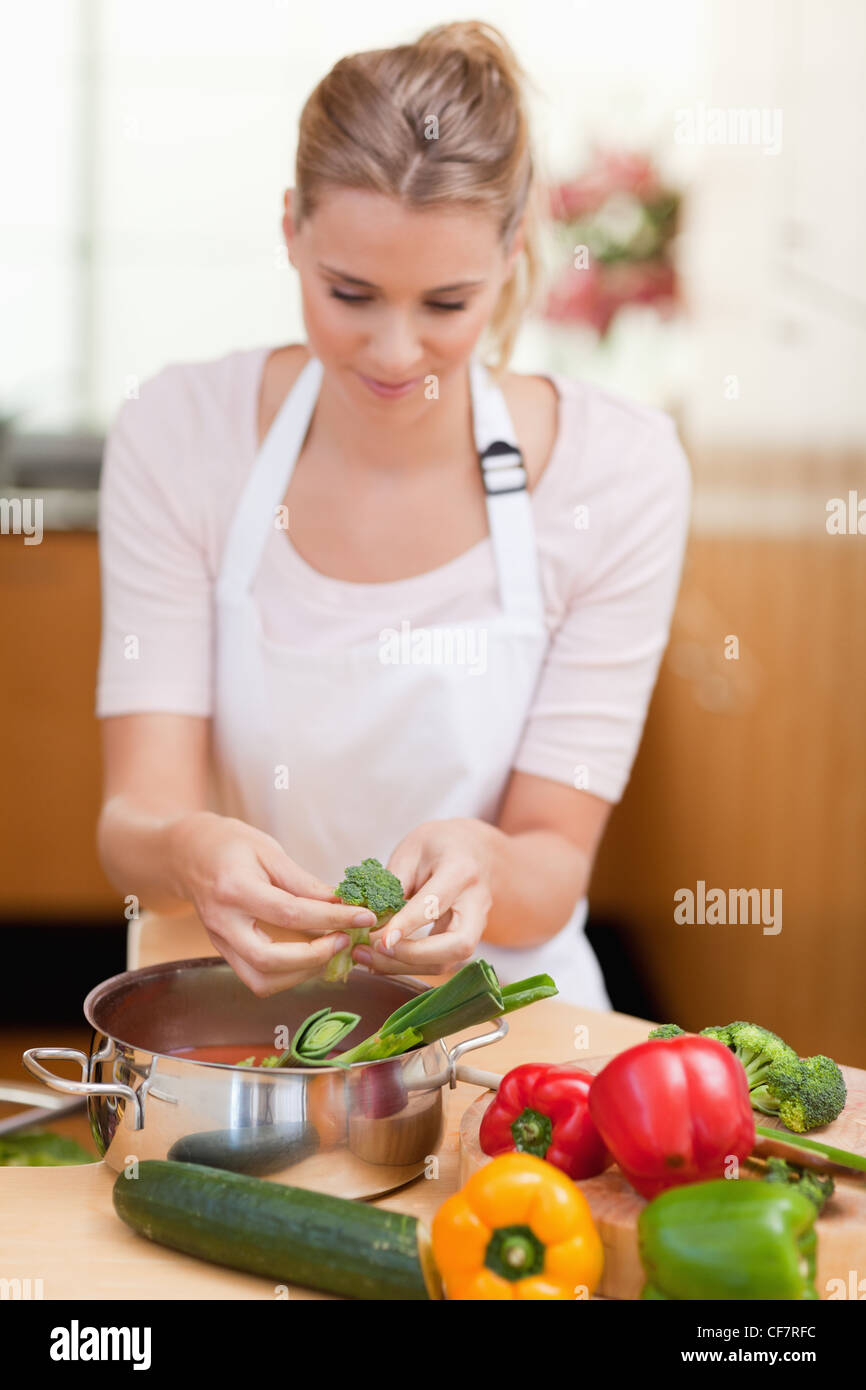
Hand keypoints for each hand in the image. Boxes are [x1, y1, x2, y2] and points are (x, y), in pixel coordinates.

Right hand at [167, 812, 377, 995]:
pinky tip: (310, 956)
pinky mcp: (224, 952)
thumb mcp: (268, 850)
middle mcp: (223, 923)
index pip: (290, 914)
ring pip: (261, 979)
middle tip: (345, 940)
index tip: (363, 916)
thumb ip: (302, 881)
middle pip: (270, 960)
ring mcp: (220, 942)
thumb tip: (340, 903)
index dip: (332, 919)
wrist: (186, 854)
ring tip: (331, 950)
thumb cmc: (229, 844)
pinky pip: (256, 977)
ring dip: (302, 973)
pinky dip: (288, 975)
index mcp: (234, 890)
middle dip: (315, 957)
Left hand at [351, 818, 495, 975]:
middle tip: (376, 949)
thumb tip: (367, 919)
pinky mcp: (465, 939)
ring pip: (449, 960)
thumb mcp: (411, 850)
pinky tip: (381, 960)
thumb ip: (394, 883)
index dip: (407, 925)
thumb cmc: (439, 844)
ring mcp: (476, 924)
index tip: (380, 940)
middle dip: (415, 956)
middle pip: (458, 945)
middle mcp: (476, 902)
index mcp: (461, 871)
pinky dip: (410, 966)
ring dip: (406, 966)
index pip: (435, 904)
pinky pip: (441, 960)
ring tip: (366, 958)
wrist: (473, 848)